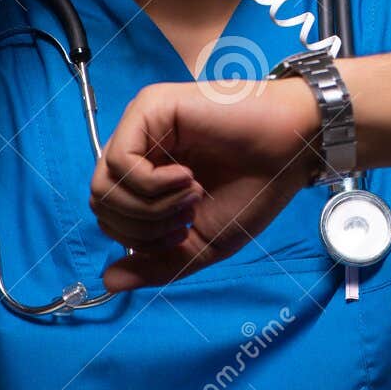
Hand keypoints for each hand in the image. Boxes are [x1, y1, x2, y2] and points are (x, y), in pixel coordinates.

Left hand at [91, 79, 322, 291]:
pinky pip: (121, 162)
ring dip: (151, 206)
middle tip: (187, 216)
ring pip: (104, 185)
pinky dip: (152, 185)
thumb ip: (156, 263)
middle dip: (143, 226)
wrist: (290, 151)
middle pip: (100, 202)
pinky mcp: (149, 107)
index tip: (184, 229)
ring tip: (192, 195)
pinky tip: (187, 178)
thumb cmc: (253, 191)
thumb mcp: (201, 243)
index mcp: (146, 174)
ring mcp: (140, 124)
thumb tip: (107, 282)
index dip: (140, 237)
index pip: (109, 215)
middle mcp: (137, 145)